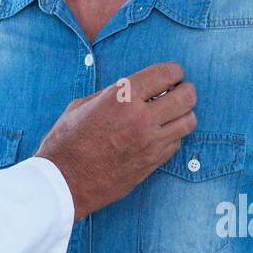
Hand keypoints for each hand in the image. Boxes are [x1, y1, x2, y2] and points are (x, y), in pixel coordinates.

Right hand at [35, 61, 196, 221]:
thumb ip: (113, 93)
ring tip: (170, 113)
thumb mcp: (83, 105)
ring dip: (183, 113)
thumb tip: (136, 88)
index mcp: (122, 97)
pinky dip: (173, 135)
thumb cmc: (67, 141)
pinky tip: (159, 133)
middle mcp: (141, 118)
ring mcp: (150, 143)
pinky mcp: (152, 163)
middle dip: (185, 90)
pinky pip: (177, 142)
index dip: (174, 71)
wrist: (63, 181)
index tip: (172, 74)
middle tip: (178, 91)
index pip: (167, 73)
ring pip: (189, 121)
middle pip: (187, 96)